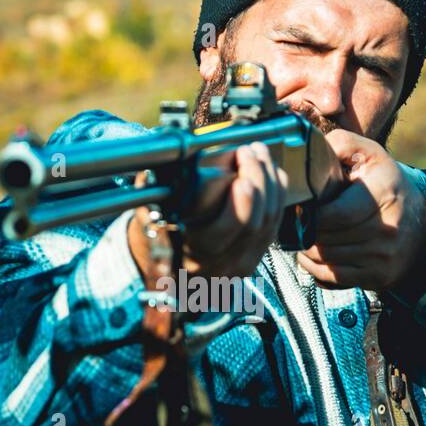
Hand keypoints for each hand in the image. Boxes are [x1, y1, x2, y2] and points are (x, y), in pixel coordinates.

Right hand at [128, 141, 285, 279]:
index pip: (218, 234)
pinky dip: (277, 193)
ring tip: (258, 152)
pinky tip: (271, 171)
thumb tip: (168, 168)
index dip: (236, 205)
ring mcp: (239, 264)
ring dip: (269, 181)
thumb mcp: (148, 217)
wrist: (168, 274)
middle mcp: (216, 265)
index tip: (238, 176)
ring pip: (267, 222)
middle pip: (250, 225)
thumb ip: (156, 194)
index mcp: (187, 256)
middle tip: (248, 151)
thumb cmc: (157, 239)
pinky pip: (275, 223)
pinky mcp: (255, 257)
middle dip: (256, 180)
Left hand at [297, 129, 425, 292]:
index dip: (311, 214)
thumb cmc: (385, 186)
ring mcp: (383, 256)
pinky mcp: (377, 277)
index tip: (301, 206)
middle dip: (305, 230)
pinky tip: (311, 253)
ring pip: (326, 258)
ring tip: (302, 235)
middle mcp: (388, 228)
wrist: (422, 228)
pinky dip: (313, 267)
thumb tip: (311, 149)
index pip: (335, 214)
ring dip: (306, 249)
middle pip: (326, 238)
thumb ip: (342, 144)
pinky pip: (332, 277)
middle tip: (294, 222)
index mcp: (385, 192)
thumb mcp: (371, 155)